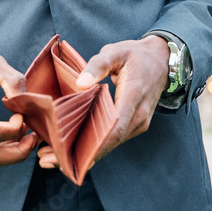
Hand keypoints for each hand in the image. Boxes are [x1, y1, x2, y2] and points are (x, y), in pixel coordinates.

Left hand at [36, 36, 168, 170]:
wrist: (162, 60)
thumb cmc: (136, 55)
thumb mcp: (116, 52)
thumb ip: (98, 65)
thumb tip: (81, 84)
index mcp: (134, 96)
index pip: (115, 127)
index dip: (94, 144)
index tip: (70, 154)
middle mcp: (139, 115)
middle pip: (110, 141)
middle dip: (82, 153)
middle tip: (50, 159)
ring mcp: (139, 122)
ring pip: (112, 143)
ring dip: (87, 152)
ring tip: (54, 156)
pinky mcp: (135, 125)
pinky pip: (115, 138)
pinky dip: (96, 144)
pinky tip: (74, 147)